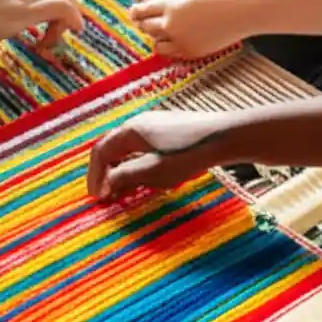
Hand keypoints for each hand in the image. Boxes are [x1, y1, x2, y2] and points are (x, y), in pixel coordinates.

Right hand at [86, 111, 227, 199]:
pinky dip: (136, 163)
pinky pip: (142, 147)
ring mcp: (153, 123)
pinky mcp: (168, 128)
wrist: (225, 136)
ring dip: (122, 169)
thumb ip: (125, 177)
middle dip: (105, 173)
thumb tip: (104, 185)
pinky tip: (146, 177)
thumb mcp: (153, 171)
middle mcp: (137, 123)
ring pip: (127, 148)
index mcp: (129, 131)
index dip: (95, 176)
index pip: (100, 152)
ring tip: (124, 190)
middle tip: (106, 195)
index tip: (97, 198)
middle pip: (111, 148)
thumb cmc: (188, 154)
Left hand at [129, 0, 276, 58]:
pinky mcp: (192, 53)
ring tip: (166, 29)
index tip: (134, 12)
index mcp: (170, 5)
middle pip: (146, 28)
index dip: (135, 12)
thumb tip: (150, 0)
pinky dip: (170, 46)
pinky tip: (177, 37)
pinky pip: (172, 53)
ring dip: (157, 36)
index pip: (141, 11)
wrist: (245, 9)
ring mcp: (182, 41)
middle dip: (144, 23)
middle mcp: (172, 25)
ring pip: (156, 44)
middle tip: (146, 20)